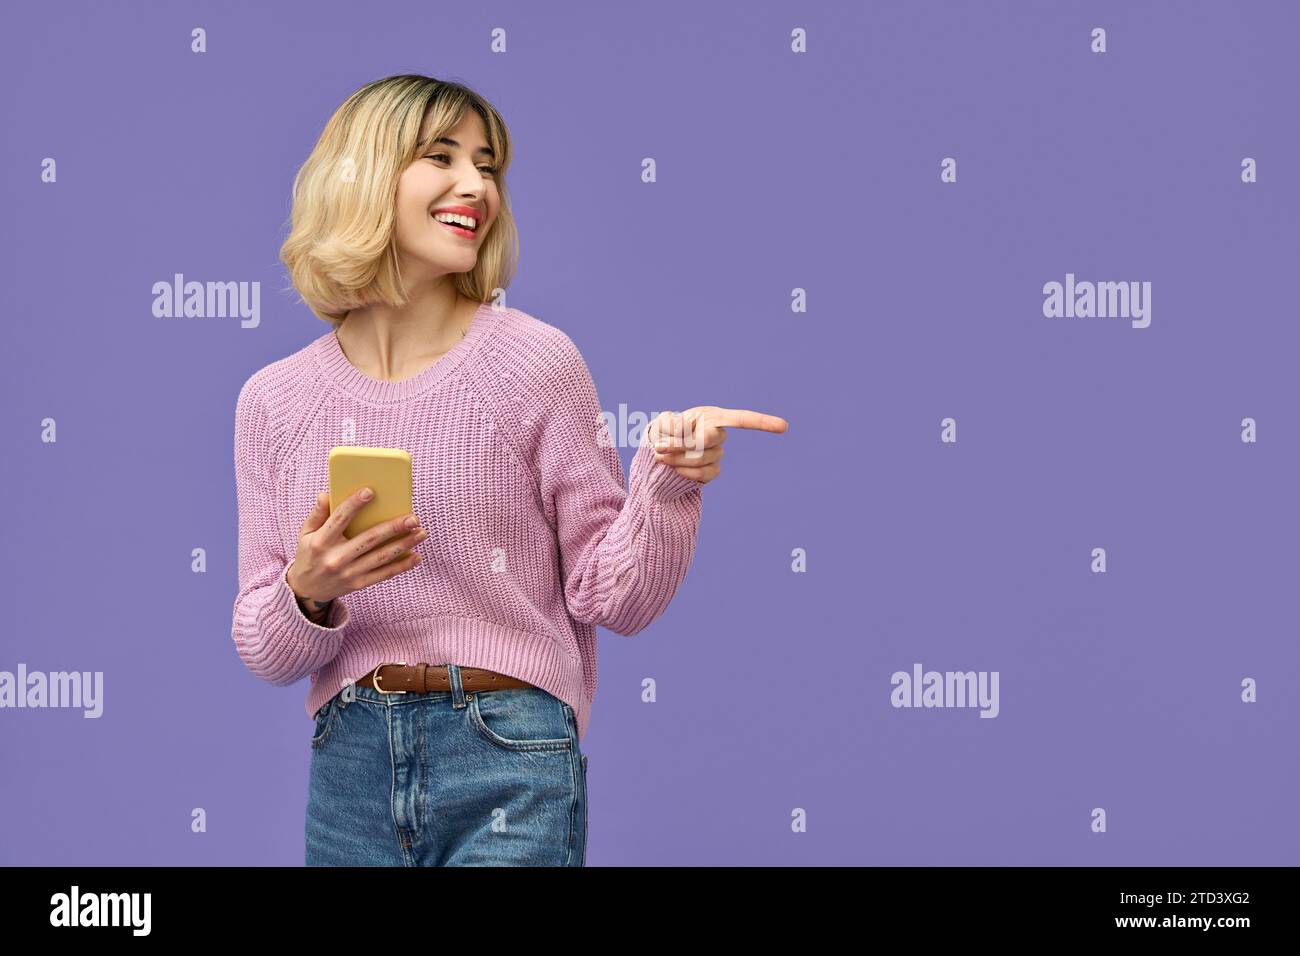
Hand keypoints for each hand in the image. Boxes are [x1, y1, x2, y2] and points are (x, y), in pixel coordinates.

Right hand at [285, 488, 427, 610]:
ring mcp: (349, 573)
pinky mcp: (358, 584)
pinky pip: (384, 574)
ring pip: (381, 557)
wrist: (306, 590)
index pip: (339, 519)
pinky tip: (417, 556)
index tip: (370, 491)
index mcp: (321, 542)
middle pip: (369, 539)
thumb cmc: (309, 554)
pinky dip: (402, 566)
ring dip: (404, 545)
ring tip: (421, 533)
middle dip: (394, 527)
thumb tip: (325, 493)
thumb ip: (317, 514)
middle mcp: (336, 558)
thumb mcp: (305, 533)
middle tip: (413, 518)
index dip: (354, 505)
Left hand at [649, 406, 788, 484]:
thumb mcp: (664, 423)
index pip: (741, 419)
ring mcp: (717, 454)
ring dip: (676, 458)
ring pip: (700, 458)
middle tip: (659, 446)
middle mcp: (719, 435)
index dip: (762, 422)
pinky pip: (703, 474)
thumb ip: (670, 427)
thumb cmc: (665, 431)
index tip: (784, 427)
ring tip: (660, 453)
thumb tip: (681, 437)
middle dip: (680, 444)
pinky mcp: (713, 471)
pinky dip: (684, 472)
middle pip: (707, 441)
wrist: (662, 450)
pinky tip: (673, 467)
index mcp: (713, 417)